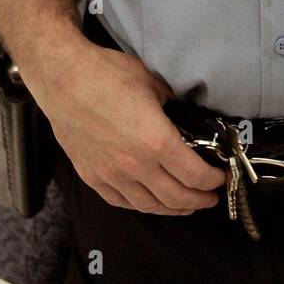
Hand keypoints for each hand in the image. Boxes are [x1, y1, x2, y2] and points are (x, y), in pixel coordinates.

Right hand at [30, 40, 225, 214]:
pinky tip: (151, 201)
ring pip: (149, 206)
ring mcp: (111, 174)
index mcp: (156, 141)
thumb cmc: (107, 75)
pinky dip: (142, 205)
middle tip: (210, 198)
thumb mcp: (154, 85)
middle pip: (175, 197)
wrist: (63, 78)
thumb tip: (185, 119)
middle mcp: (135, 165)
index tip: (220, 177)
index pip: (194, 175)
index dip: (212, 181)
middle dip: (198, 200)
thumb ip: (173, 108)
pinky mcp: (92, 176)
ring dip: (172, 209)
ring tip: (185, 205)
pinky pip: (122, 202)